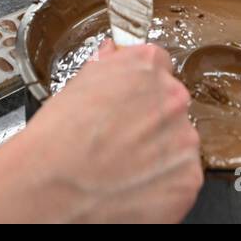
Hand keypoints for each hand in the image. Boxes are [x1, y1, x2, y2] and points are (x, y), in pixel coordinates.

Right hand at [23, 41, 202, 221]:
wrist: (52, 185)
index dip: (141, 85)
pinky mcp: (188, 177)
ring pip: (178, 143)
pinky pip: (182, 176)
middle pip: (171, 105)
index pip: (158, 64)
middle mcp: (173, 98)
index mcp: (147, 67)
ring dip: (159, 153)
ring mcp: (184, 139)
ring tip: (124, 167)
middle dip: (150, 121)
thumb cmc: (58, 137)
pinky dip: (163, 184)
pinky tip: (133, 186)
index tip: (130, 101)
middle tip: (121, 140)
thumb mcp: (77, 85)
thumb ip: (106, 65)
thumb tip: (112, 53)